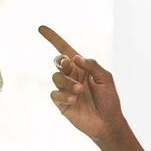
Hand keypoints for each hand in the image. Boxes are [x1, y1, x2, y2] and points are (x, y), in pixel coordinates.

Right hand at [38, 25, 124, 143]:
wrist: (108, 123)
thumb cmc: (109, 100)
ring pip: (56, 77)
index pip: (65, 50)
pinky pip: (54, 93)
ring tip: (79, 91)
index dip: (53, 38)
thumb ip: (92, 65)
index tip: (41, 28)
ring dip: (67, 82)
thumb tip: (75, 57)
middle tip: (67, 64)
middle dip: (60, 60)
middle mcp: (72, 76)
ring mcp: (65, 89)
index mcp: (82, 67)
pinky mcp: (61, 103)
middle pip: (58, 61)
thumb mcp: (106, 78)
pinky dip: (63, 95)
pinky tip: (74, 99)